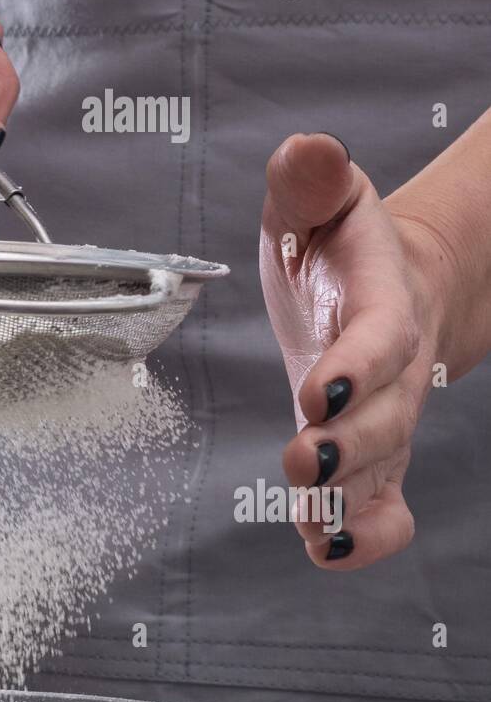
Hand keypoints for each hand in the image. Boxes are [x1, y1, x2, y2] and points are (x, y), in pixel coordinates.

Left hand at [259, 133, 453, 569]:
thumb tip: (305, 150)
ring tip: (318, 527)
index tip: (315, 392)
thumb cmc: (341, 250)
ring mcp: (386, 422)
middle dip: (348, 446)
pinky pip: (383, 505)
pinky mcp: (372, 459)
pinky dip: (364, 535)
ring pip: (385, 469)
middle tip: (304, 462)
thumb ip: (308, 182)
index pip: (376, 340)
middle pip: (386, 418)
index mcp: (380, 307)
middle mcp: (391, 375)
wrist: (396, 288)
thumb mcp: (322, 205)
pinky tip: (327, 551)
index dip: (353, 368)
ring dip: (351, 500)